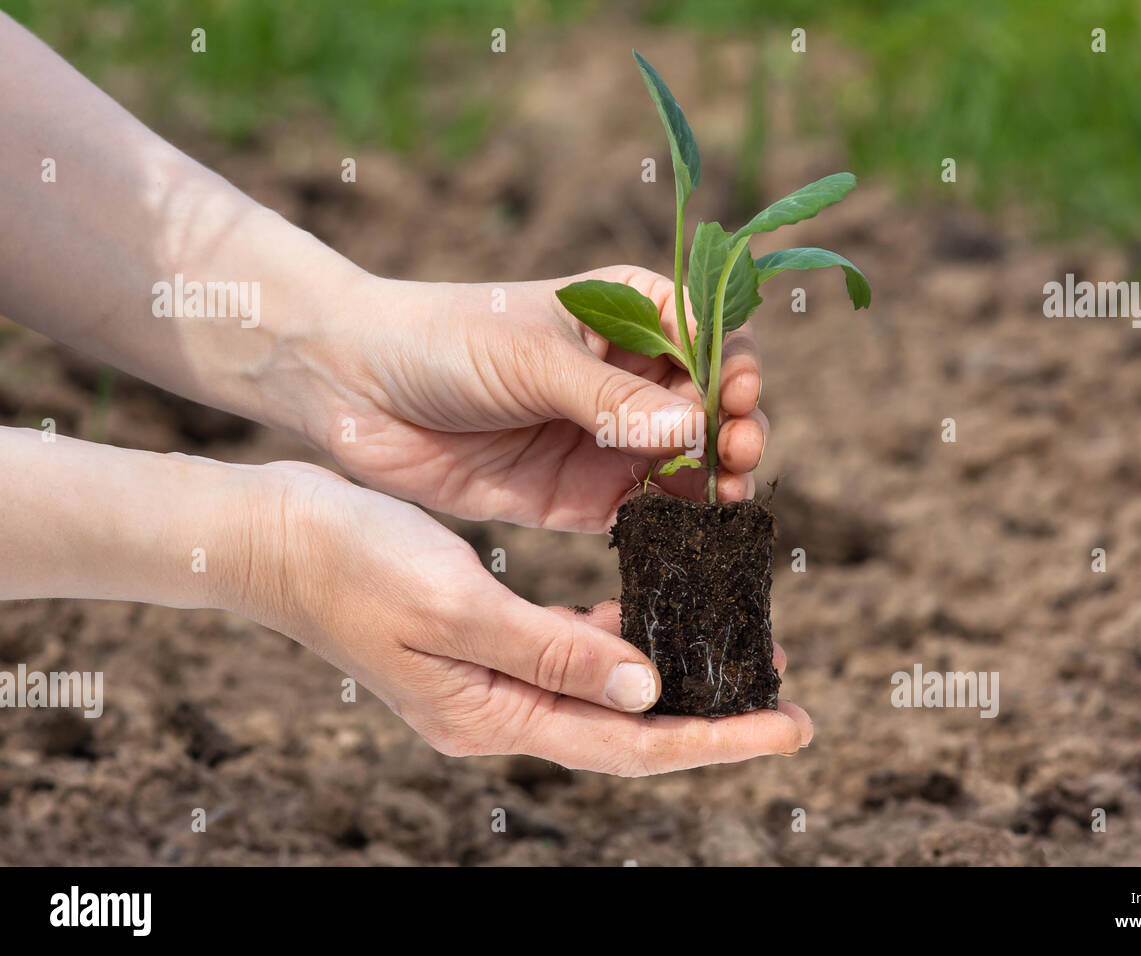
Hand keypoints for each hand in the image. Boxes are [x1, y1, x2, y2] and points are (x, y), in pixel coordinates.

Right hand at [259, 462, 812, 774]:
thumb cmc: (353, 564)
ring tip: (737, 648)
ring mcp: (490, 675)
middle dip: (710, 711)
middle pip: (628, 726)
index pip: (628, 744)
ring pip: (606, 686)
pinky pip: (574, 647)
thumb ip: (554, 652)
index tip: (790, 725)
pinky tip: (656, 603)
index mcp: (491, 715)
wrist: (273, 536)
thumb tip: (649, 688)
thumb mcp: (459, 605)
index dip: (715, 738)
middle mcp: (497, 707)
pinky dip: (622, 632)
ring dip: (672, 671)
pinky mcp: (485, 638)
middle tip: (786, 690)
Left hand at [316, 266, 767, 530]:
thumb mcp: (530, 359)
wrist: (356, 392)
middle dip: (737, 429)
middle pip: (711, 407)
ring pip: (688, 465)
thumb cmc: (443, 342)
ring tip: (729, 498)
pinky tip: (691, 534)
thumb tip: (695, 428)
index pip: (709, 336)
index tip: (736, 395)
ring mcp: (609, 440)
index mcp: (627, 314)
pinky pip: (645, 513)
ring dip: (717, 482)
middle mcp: (628, 379)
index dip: (735, 366)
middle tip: (740, 453)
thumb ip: (610, 398)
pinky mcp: (583, 494)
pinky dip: (674, 525)